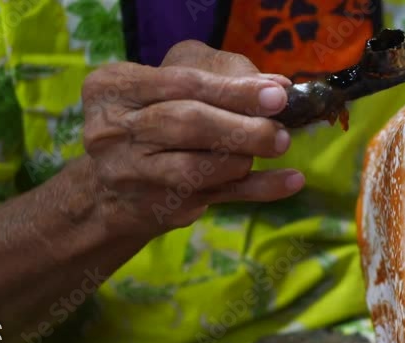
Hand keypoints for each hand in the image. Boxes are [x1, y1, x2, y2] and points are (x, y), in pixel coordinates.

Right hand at [81, 41, 302, 237]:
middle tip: (281, 129)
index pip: (181, 83)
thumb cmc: (154, 115)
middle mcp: (116, 131)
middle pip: (186, 124)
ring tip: (277, 144)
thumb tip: (277, 85)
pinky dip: (261, 189)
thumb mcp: (172, 80)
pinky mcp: (164, 205)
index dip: (233, 89)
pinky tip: (291, 180)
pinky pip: (220, 197)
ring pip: (197, 168)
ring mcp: (136, 174)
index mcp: (115, 88)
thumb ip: (221, 74)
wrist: (113, 185)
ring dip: (245, 157)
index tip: (277, 95)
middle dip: (242, 127)